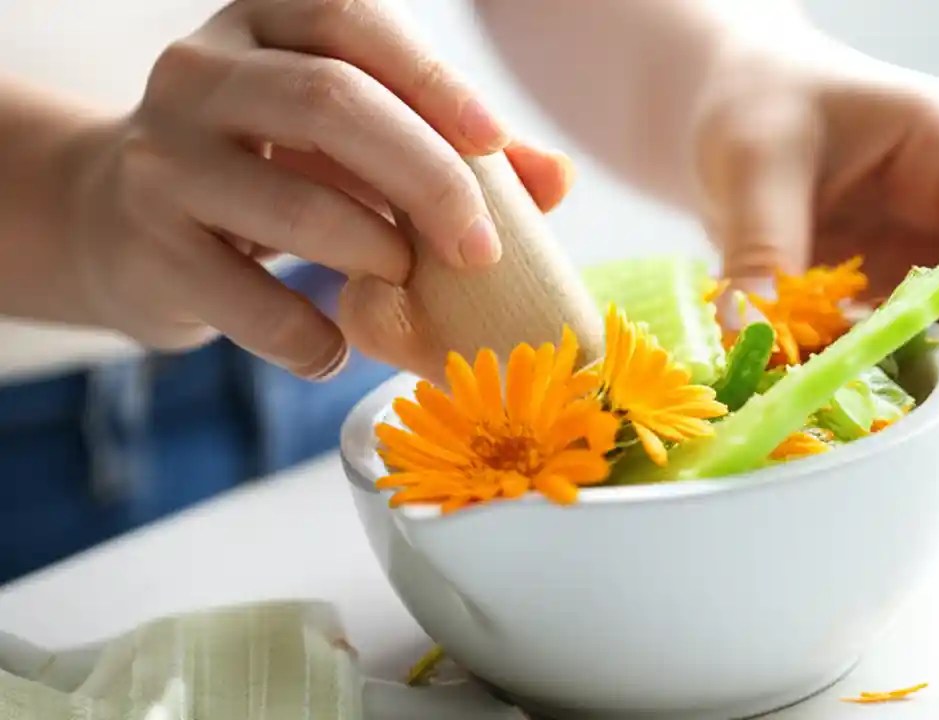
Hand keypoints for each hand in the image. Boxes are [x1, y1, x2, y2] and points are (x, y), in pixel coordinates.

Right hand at [63, 0, 571, 378]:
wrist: (117, 221)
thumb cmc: (266, 169)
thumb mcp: (345, 137)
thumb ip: (448, 147)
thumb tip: (557, 180)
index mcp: (261, 20)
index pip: (355, 25)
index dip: (435, 84)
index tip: (495, 144)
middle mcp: (198, 71)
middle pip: (331, 104)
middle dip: (429, 180)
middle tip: (481, 250)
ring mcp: (160, 157)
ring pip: (295, 205)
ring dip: (377, 254)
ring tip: (400, 280)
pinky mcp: (147, 247)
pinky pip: (253, 304)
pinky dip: (313, 338)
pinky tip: (333, 347)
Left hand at [691, 35, 938, 401]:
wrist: (729, 103)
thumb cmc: (755, 101)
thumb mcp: (753, 162)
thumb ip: (760, 248)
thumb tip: (751, 339)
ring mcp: (926, 245)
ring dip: (927, 380)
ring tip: (897, 441)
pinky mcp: (889, 283)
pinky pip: (900, 340)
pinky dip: (879, 377)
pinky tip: (852, 415)